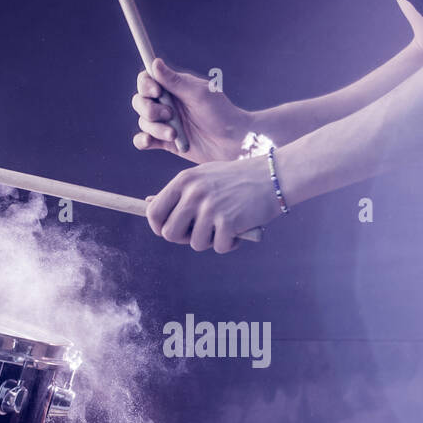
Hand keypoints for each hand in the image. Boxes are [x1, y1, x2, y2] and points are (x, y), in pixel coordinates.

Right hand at [133, 58, 252, 163]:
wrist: (232, 143)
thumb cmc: (221, 113)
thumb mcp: (199, 94)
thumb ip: (175, 81)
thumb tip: (155, 62)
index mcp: (174, 87)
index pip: (147, 80)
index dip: (146, 85)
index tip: (156, 91)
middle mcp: (167, 103)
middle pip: (140, 101)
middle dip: (149, 109)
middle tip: (170, 114)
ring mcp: (166, 123)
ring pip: (144, 122)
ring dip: (155, 127)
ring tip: (175, 134)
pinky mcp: (166, 142)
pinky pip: (144, 140)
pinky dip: (142, 140)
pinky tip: (149, 141)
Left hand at [145, 157, 279, 252]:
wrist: (274, 176)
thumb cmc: (238, 178)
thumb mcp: (204, 176)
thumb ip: (179, 191)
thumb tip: (148, 204)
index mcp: (184, 181)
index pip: (154, 212)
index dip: (158, 227)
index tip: (169, 231)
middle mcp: (194, 194)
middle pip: (169, 234)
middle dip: (183, 239)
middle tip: (199, 233)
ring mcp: (211, 208)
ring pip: (195, 244)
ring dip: (210, 241)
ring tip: (224, 226)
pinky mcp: (228, 222)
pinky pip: (219, 247)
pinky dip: (229, 243)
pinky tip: (239, 229)